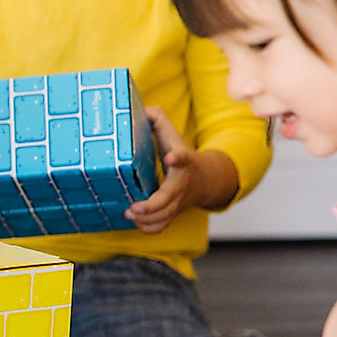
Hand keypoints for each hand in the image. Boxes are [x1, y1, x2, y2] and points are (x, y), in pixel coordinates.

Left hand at [124, 106, 197, 233]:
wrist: (206, 179)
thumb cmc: (181, 153)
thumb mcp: (172, 135)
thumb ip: (158, 119)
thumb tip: (143, 108)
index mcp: (183, 162)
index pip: (182, 158)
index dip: (177, 157)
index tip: (171, 156)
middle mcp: (182, 184)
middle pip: (170, 198)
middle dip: (152, 206)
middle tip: (134, 207)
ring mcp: (178, 201)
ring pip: (165, 216)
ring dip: (147, 219)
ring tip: (130, 213)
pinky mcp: (173, 212)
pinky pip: (163, 226)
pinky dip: (149, 227)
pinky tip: (136, 221)